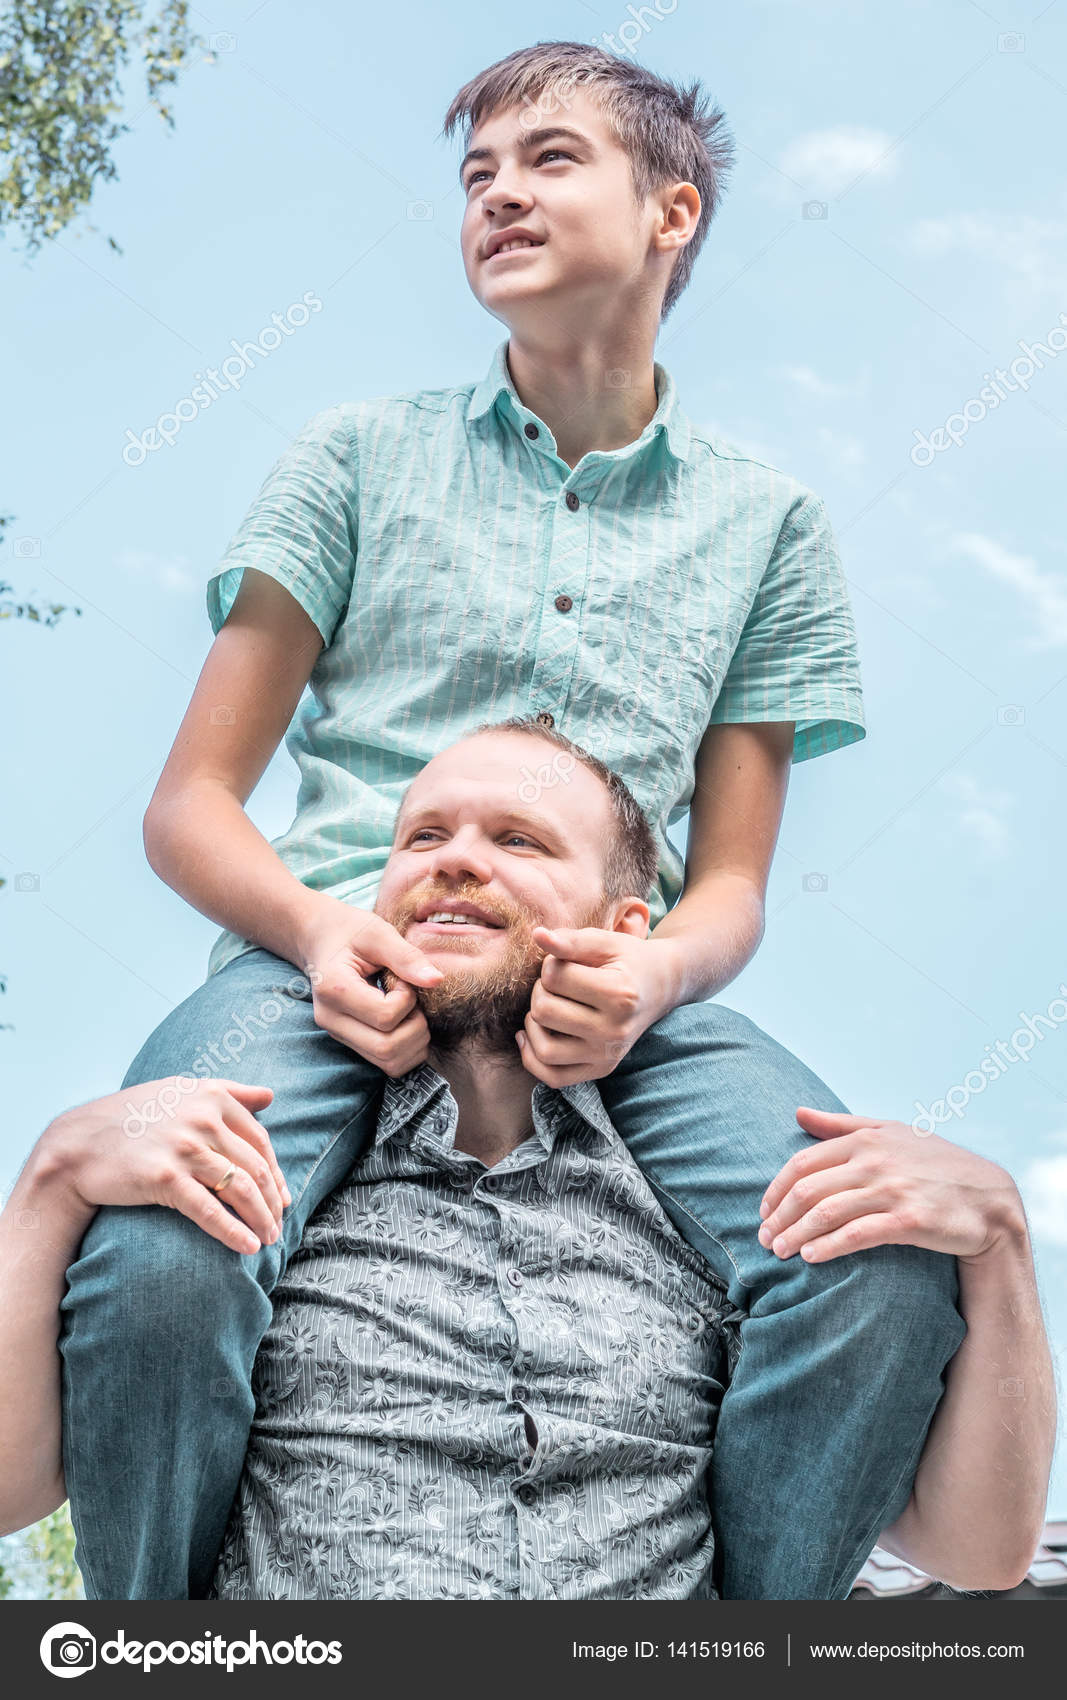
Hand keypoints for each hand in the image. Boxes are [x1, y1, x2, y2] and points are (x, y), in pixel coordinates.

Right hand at [43, 1077, 290, 1255]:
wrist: (77, 1146)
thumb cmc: (130, 1119)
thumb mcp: (179, 1092)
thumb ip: (228, 1092)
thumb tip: (270, 1096)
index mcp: (211, 1096)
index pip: (260, 1140)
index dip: (276, 1172)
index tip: (283, 1196)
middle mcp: (203, 1118)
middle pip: (255, 1167)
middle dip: (273, 1201)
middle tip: (279, 1225)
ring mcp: (185, 1148)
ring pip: (241, 1189)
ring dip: (261, 1219)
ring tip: (269, 1240)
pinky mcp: (165, 1178)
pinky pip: (210, 1210)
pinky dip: (234, 1232)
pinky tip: (248, 1248)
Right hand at [298, 896, 444, 1075]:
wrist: (321, 938)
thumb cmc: (350, 931)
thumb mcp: (378, 932)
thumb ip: (406, 956)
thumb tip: (437, 980)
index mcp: (333, 989)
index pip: (384, 1016)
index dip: (407, 999)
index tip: (403, 978)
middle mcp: (331, 1020)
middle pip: (387, 1049)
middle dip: (416, 1026)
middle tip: (411, 998)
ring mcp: (339, 1034)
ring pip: (390, 1063)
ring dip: (415, 1040)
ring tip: (409, 1010)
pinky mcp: (350, 1042)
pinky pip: (388, 1064)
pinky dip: (409, 1049)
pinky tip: (405, 1022)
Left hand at [514, 928, 681, 1086]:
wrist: (660, 987)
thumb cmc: (628, 960)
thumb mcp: (605, 942)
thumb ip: (571, 939)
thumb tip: (537, 936)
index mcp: (619, 994)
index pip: (554, 977)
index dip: (551, 963)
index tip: (567, 962)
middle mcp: (615, 1031)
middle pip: (544, 1011)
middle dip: (540, 990)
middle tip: (557, 983)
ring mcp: (608, 1055)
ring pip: (543, 1049)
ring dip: (533, 1023)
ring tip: (548, 1006)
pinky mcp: (601, 1070)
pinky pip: (552, 1077)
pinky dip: (533, 1058)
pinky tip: (533, 1033)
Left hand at [757, 1108, 1023, 1264]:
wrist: (990, 1199)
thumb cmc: (935, 1163)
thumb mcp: (891, 1132)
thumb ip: (841, 1124)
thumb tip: (798, 1113)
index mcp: (865, 1139)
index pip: (802, 1164)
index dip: (775, 1190)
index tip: (763, 1212)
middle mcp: (875, 1161)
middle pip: (807, 1191)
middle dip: (778, 1218)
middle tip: (764, 1240)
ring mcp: (892, 1190)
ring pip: (825, 1213)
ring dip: (795, 1236)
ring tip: (779, 1253)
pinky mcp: (910, 1221)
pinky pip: (856, 1235)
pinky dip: (827, 1247)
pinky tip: (811, 1258)